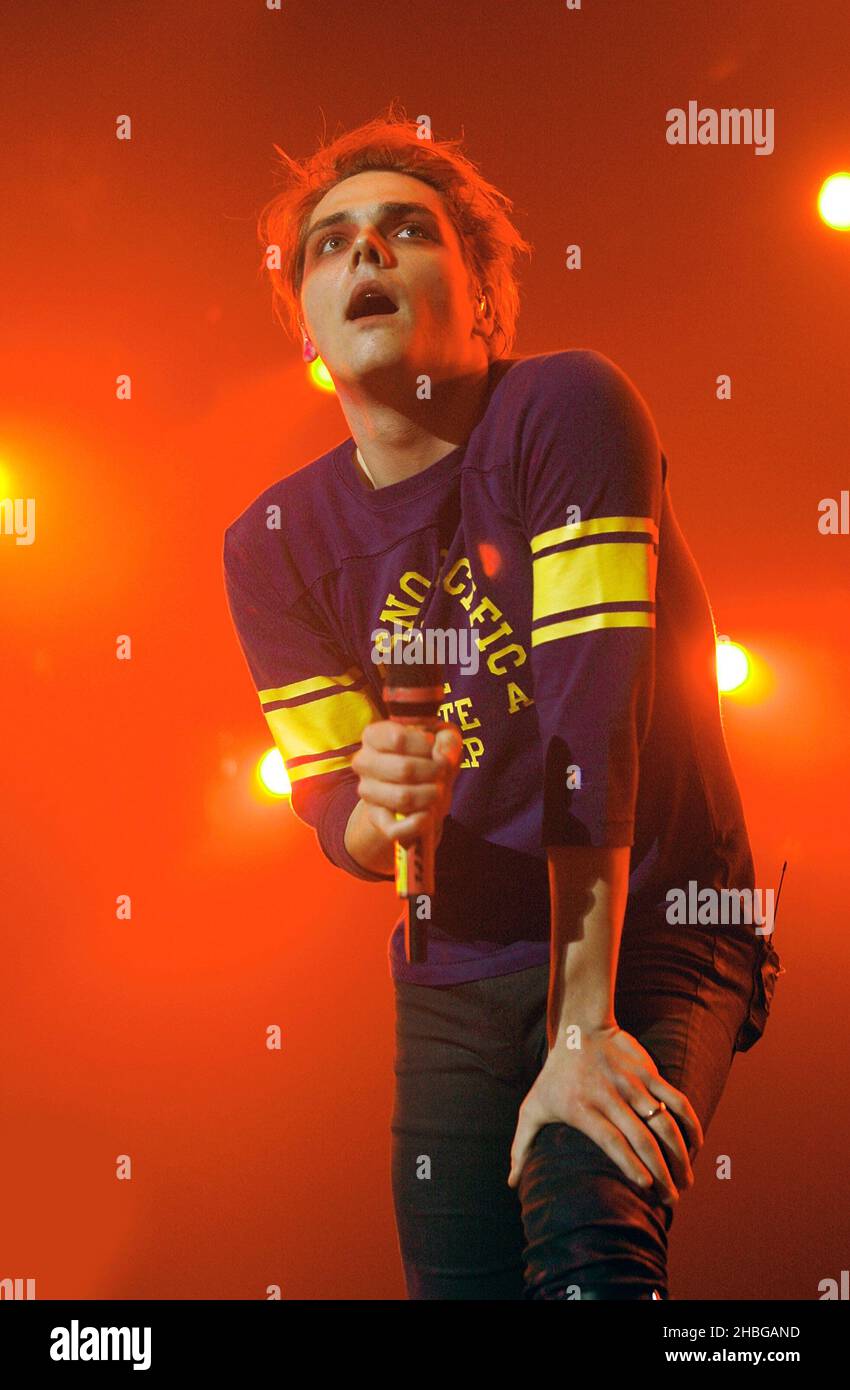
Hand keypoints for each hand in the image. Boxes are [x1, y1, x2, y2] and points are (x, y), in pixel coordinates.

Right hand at [351, 719, 463, 848]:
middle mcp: (363, 762)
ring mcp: (367, 791)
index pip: (398, 739)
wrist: (419, 790)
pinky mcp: (376, 819)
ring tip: (436, 791)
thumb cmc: (429, 757)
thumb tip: (442, 756)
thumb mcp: (443, 739)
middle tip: (441, 773)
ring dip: (431, 795)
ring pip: (404, 798)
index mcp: (373, 736)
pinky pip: (394, 828)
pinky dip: (417, 824)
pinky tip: (427, 815)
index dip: (426, 746)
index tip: (433, 748)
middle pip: (405, 769)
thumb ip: (448, 741)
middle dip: (434, 772)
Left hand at [507, 1023, 703, 1206]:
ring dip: (679, 1154)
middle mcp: (609, 1096)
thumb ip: (521, 1146)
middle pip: (640, 1137)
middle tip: (671, 1200)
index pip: (610, 1139)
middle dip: (660, 1172)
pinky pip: (676, 1099)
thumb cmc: (554, 1075)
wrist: (580, 1028)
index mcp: (582, 1108)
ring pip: (662, 1121)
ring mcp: (632, 1083)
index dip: (628, 1162)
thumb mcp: (533, 1107)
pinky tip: (696, 1148)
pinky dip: (690, 1124)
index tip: (644, 1186)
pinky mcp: (649, 1073)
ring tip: (686, 1182)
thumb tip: (511, 1183)